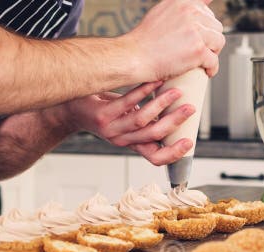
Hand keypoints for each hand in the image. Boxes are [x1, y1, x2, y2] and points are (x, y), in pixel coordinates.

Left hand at [58, 81, 195, 165]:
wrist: (72, 109)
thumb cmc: (105, 111)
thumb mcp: (129, 120)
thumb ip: (149, 120)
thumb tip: (176, 108)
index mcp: (132, 144)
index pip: (155, 158)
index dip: (173, 154)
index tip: (189, 142)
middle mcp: (122, 140)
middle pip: (153, 138)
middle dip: (174, 123)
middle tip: (190, 108)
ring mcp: (111, 129)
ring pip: (141, 121)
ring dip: (161, 105)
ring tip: (176, 91)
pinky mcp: (102, 115)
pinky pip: (127, 103)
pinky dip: (143, 91)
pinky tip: (154, 80)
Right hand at [125, 0, 224, 79]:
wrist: (135, 57)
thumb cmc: (145, 40)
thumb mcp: (162, 12)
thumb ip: (181, 7)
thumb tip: (205, 1)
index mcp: (184, 2)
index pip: (207, 12)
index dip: (205, 27)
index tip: (199, 37)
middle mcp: (191, 13)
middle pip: (216, 27)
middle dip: (210, 40)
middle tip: (200, 51)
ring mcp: (196, 32)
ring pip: (219, 42)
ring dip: (212, 53)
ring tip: (203, 60)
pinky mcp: (198, 51)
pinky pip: (214, 60)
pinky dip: (211, 68)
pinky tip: (206, 71)